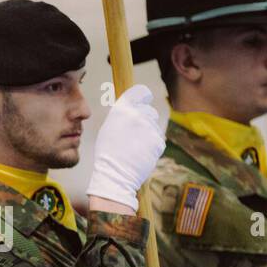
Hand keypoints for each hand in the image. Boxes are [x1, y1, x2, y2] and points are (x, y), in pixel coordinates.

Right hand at [85, 84, 165, 210]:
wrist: (116, 174)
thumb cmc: (108, 153)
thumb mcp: (109, 127)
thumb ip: (122, 114)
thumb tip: (133, 108)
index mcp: (123, 109)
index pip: (140, 92)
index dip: (143, 96)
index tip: (144, 99)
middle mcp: (137, 115)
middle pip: (149, 110)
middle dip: (144, 118)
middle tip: (134, 133)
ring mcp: (150, 128)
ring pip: (154, 125)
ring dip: (147, 132)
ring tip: (135, 146)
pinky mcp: (159, 141)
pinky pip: (157, 138)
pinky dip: (152, 144)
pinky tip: (141, 152)